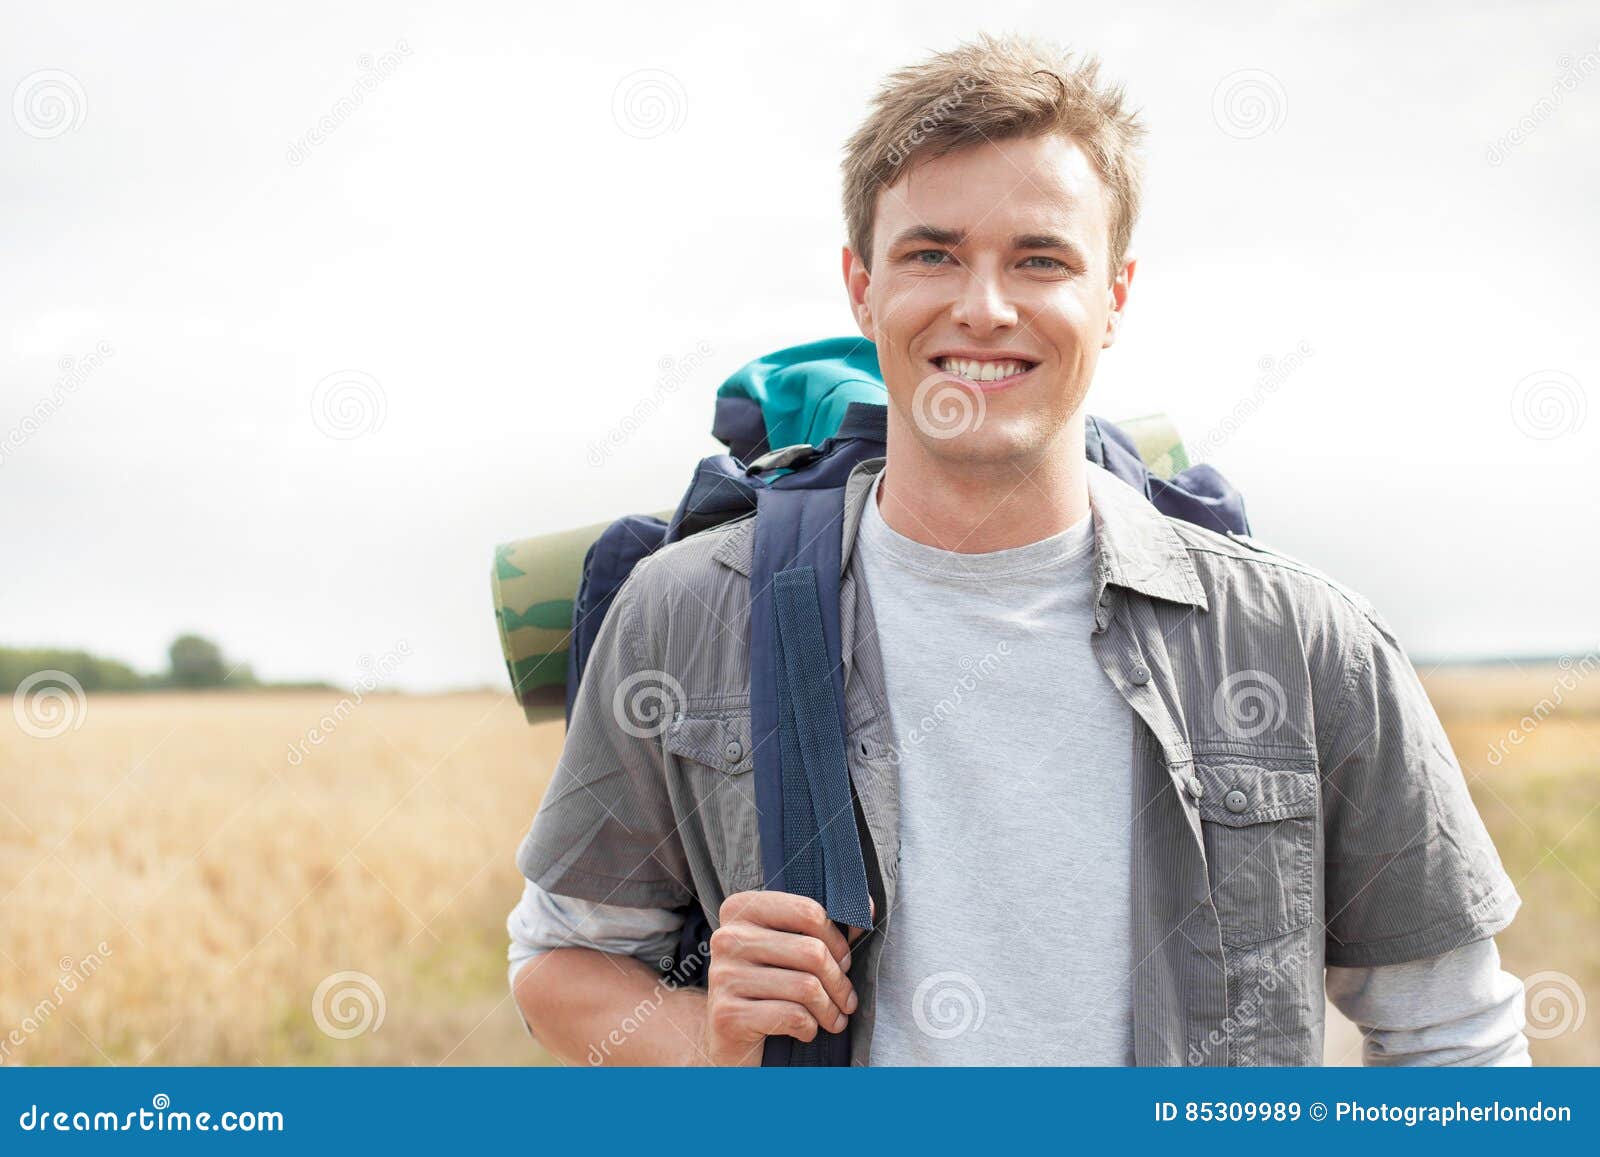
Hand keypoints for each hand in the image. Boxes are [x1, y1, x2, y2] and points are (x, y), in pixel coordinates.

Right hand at [701, 890, 872, 1065]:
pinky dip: (810, 1028)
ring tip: (834, 1019)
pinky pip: (791, 1016)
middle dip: (839, 982)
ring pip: (806, 987)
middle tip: (846, 998)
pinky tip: (806, 1030)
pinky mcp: (727, 1014)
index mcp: (742, 909)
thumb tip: (865, 907)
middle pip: (812, 952)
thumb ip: (823, 928)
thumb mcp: (791, 952)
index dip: (838, 940)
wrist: (730, 1045)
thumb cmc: (768, 990)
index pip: (808, 911)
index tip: (844, 961)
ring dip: (830, 1009)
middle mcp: (727, 937)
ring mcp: (723, 976)